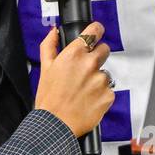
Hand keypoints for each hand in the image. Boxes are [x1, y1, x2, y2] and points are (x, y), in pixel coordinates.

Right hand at [34, 21, 114, 137]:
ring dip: (97, 79)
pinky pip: (109, 90)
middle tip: (84, 70)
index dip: (96, 30)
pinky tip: (88, 100)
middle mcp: (89, 64)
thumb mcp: (45, 68)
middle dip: (96, 56)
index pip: (94, 31)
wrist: (56, 125)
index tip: (97, 32)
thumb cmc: (49, 99)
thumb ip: (50, 45)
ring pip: (106, 72)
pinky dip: (101, 94)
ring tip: (83, 90)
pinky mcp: (108, 95)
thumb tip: (54, 32)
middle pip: (104, 49)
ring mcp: (101, 80)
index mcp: (74, 54)